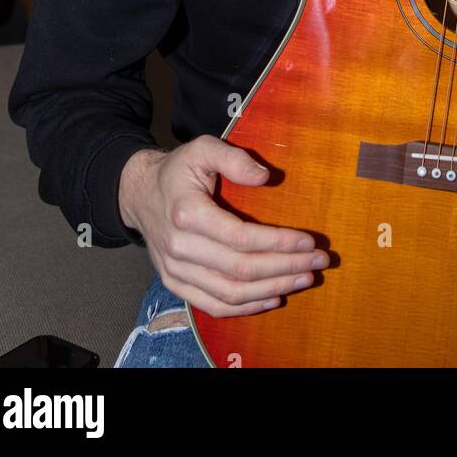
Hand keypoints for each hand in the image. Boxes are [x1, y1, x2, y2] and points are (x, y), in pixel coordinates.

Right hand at [118, 138, 330, 318]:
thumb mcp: (202, 148)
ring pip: (229, 293)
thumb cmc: (177, 169)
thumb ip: (233, 158)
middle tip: (318, 262)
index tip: (309, 241)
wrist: (138, 193)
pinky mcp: (175, 284)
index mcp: (187, 213)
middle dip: (285, 267)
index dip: (278, 242)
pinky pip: (213, 305)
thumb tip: (266, 177)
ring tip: (304, 279)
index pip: (241, 237)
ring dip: (272, 290)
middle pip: (240, 269)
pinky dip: (245, 307)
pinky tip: (273, 298)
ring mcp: (175, 270)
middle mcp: (180, 247)